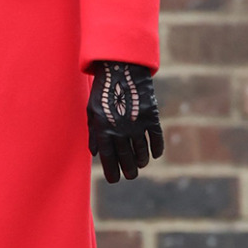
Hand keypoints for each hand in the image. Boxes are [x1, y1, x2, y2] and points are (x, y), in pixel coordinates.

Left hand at [87, 61, 164, 182]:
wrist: (121, 68)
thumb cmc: (104, 91)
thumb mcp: (92, 111)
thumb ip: (93, 133)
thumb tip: (96, 153)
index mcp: (103, 129)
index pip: (108, 159)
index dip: (112, 172)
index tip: (115, 179)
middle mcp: (120, 130)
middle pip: (126, 160)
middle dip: (128, 171)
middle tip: (130, 175)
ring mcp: (137, 124)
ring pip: (142, 152)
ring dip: (141, 162)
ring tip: (140, 165)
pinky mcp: (151, 117)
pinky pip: (156, 139)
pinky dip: (156, 149)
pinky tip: (154, 154)